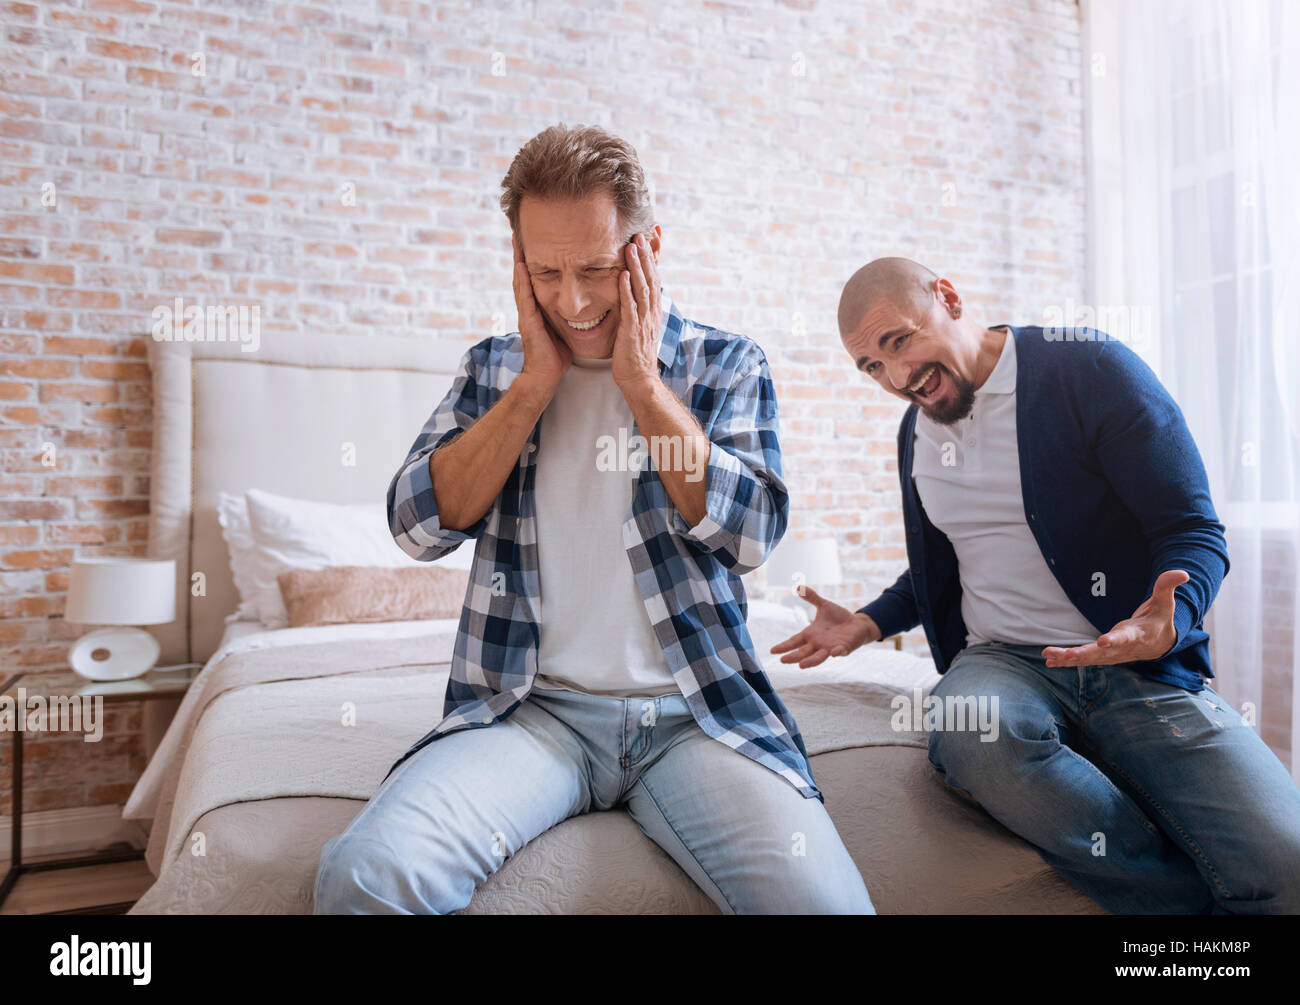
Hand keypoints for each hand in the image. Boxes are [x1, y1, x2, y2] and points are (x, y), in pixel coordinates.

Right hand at [512, 233, 570, 395]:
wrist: (545, 377)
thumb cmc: (555, 355)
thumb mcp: (563, 328)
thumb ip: (565, 314)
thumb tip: (580, 304)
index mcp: (538, 307)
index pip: (536, 278)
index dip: (534, 259)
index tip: (535, 239)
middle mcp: (529, 307)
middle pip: (524, 274)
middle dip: (521, 253)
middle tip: (519, 230)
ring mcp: (526, 313)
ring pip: (521, 281)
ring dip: (518, 260)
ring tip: (517, 239)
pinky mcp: (528, 321)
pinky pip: (524, 296)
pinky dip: (522, 279)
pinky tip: (521, 265)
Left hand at [611, 233, 661, 393]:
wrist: (639, 379)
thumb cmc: (635, 355)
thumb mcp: (640, 327)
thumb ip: (638, 309)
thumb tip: (633, 293)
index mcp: (653, 311)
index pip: (655, 279)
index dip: (652, 259)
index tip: (649, 239)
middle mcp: (651, 313)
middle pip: (651, 278)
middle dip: (645, 255)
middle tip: (640, 234)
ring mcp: (643, 321)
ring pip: (642, 288)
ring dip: (637, 266)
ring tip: (631, 247)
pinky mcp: (632, 331)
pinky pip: (630, 307)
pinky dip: (626, 289)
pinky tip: (623, 275)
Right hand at [769, 586, 881, 667]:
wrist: (857, 624)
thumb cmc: (838, 617)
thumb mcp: (824, 605)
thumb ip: (811, 597)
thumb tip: (798, 587)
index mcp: (811, 634)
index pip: (794, 641)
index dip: (784, 646)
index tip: (772, 651)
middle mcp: (818, 644)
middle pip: (803, 652)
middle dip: (793, 656)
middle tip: (782, 660)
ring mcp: (830, 647)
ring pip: (819, 657)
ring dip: (811, 661)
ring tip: (801, 665)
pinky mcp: (844, 648)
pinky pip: (840, 651)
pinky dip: (837, 652)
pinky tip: (833, 653)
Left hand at [1042, 569, 1187, 666]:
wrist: (1159, 644)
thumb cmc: (1159, 620)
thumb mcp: (1165, 603)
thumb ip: (1167, 587)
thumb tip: (1183, 573)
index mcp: (1137, 635)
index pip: (1125, 638)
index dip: (1114, 640)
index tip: (1102, 642)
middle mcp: (1122, 647)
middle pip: (1101, 653)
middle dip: (1082, 654)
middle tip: (1065, 655)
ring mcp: (1111, 654)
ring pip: (1089, 658)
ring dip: (1068, 658)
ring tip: (1048, 657)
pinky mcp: (1103, 655)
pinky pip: (1084, 659)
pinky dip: (1067, 660)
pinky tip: (1049, 661)